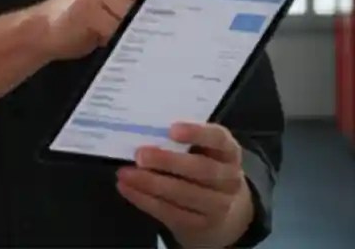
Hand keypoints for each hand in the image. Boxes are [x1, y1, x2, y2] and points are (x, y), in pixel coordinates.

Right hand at [31, 0, 176, 60]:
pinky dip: (129, 41)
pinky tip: (136, 51)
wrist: (41, 30)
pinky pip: (120, 27)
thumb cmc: (83, 17)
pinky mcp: (88, 6)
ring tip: (166, 46)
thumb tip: (181, 5)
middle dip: (170, 10)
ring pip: (138, 10)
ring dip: (149, 29)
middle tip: (193, 30)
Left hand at [116, 122, 253, 247]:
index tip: (172, 129)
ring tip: (125, 174)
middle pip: (201, 169)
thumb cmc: (204, 169)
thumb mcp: (203, 152)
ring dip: (150, 183)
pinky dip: (145, 200)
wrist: (223, 214)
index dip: (197, 133)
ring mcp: (218, 205)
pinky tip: (127, 188)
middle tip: (139, 155)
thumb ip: (181, 142)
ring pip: (183, 193)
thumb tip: (144, 132)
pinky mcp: (200, 225)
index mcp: (229, 152)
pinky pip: (170, 212)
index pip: (218, 139)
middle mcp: (229, 179)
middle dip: (168, 161)